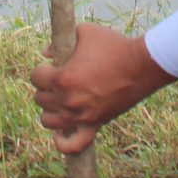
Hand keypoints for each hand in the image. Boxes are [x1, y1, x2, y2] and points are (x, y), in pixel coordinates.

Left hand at [29, 23, 175, 152]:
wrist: (142, 66)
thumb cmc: (115, 46)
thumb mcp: (86, 32)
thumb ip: (60, 41)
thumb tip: (46, 53)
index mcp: (63, 78)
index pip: (36, 78)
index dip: (42, 70)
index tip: (51, 66)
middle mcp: (68, 100)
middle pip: (40, 98)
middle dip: (46, 87)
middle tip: (58, 79)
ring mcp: (80, 116)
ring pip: (48, 121)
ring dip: (51, 109)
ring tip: (60, 100)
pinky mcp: (94, 125)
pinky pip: (73, 145)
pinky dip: (63, 142)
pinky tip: (61, 133)